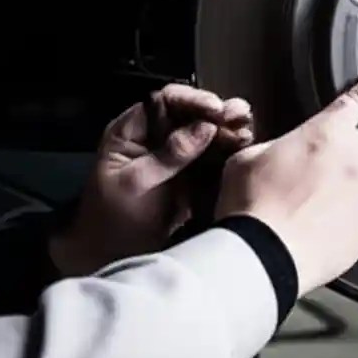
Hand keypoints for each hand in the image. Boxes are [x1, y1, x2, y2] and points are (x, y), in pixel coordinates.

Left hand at [51, 84, 255, 275]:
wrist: (114, 257)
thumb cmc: (112, 221)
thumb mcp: (136, 183)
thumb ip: (169, 155)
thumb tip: (203, 127)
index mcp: (132, 133)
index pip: (163, 102)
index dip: (191, 100)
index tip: (214, 109)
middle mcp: (156, 140)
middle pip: (191, 115)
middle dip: (217, 113)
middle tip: (238, 117)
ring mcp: (176, 159)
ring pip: (206, 134)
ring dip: (228, 130)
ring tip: (246, 132)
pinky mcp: (192, 177)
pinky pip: (214, 158)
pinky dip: (230, 152)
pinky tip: (244, 148)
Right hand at [216, 69, 357, 296]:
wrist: (263, 256)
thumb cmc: (252, 207)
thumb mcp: (247, 159)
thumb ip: (274, 148)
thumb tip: (278, 156)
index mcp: (324, 135)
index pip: (357, 101)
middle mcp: (352, 162)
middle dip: (348, 153)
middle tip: (318, 172)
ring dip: (338, 194)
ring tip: (303, 212)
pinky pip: (357, 220)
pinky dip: (340, 224)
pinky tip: (313, 232)